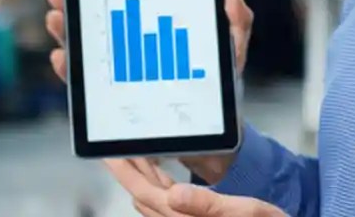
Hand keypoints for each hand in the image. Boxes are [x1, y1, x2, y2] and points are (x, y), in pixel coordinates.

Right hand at [45, 0, 253, 181]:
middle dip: (74, 7)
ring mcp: (124, 77)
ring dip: (66, 35)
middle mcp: (134, 52)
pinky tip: (61, 59)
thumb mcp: (232, 51)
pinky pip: (87, 88)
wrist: (217, 137)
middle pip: (99, 25)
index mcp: (158, 33)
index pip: (127, 6)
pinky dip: (70, 74)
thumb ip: (237, 22)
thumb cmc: (222, 90)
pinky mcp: (118, 103)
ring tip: (56, 19)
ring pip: (87, 53)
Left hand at [106, 158, 285, 216]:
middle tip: (116, 145)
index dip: (125, 171)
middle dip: (129, 169)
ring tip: (134, 152)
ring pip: (152, 199)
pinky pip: (166, 202)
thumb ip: (207, 204)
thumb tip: (174, 194)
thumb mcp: (244, 212)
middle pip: (143, 195)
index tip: (110, 152)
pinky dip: (158, 183)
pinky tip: (159, 173)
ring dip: (142, 175)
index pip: (145, 192)